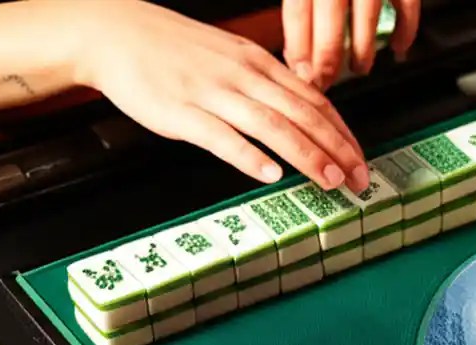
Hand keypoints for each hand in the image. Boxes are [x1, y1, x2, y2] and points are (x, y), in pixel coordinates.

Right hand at [71, 0, 366, 191]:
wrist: (114, 32)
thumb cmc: (174, 49)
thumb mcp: (232, 56)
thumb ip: (268, 83)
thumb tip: (306, 106)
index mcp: (259, 64)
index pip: (315, 102)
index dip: (343, 134)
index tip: (361, 160)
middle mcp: (243, 77)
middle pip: (303, 115)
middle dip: (337, 150)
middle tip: (360, 180)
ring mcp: (213, 93)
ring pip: (272, 126)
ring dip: (306, 155)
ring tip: (330, 181)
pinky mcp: (181, 112)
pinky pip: (221, 136)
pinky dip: (248, 156)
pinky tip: (270, 174)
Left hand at [282, 0, 420, 89]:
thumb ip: (303, 4)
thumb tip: (296, 52)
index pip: (297, 14)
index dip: (298, 49)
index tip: (301, 76)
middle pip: (329, 25)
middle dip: (327, 62)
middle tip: (326, 82)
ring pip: (367, 22)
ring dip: (362, 52)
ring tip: (360, 68)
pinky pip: (407, 10)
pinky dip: (404, 33)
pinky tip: (398, 47)